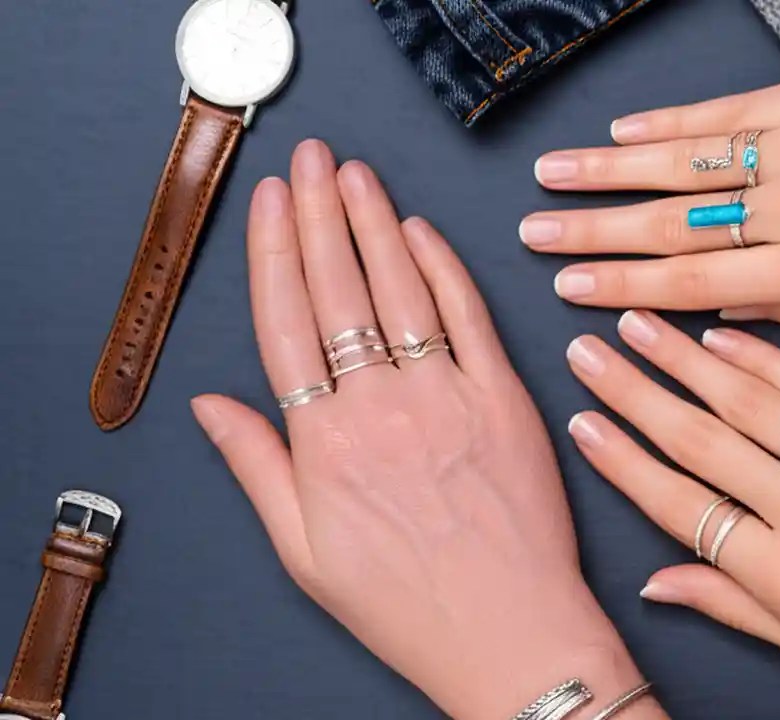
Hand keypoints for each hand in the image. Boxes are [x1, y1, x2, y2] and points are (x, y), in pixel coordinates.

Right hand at [191, 140, 656, 719]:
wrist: (511, 634)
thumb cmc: (408, 605)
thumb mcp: (305, 553)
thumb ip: (258, 468)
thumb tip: (210, 404)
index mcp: (325, 444)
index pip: (287, 322)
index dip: (273, 252)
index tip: (268, 201)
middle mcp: (383, 408)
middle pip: (340, 290)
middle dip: (320, 213)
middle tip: (312, 158)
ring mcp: (450, 398)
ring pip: (403, 290)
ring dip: (377, 223)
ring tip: (356, 175)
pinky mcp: (508, 401)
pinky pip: (471, 318)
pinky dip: (445, 268)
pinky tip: (423, 230)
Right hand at [522, 58, 779, 328]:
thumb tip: (732, 315)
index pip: (692, 285)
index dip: (622, 290)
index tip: (568, 290)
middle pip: (670, 224)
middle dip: (592, 234)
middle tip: (529, 236)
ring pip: (682, 162)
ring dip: (608, 173)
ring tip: (548, 177)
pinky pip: (725, 114)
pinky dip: (669, 122)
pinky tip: (624, 133)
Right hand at [565, 310, 779, 717]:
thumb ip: (735, 607)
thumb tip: (656, 584)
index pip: (680, 506)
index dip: (622, 461)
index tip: (581, 421)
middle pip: (700, 442)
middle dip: (633, 393)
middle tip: (586, 350)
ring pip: (749, 403)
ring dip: (683, 360)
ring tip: (636, 323)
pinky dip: (766, 357)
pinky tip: (722, 332)